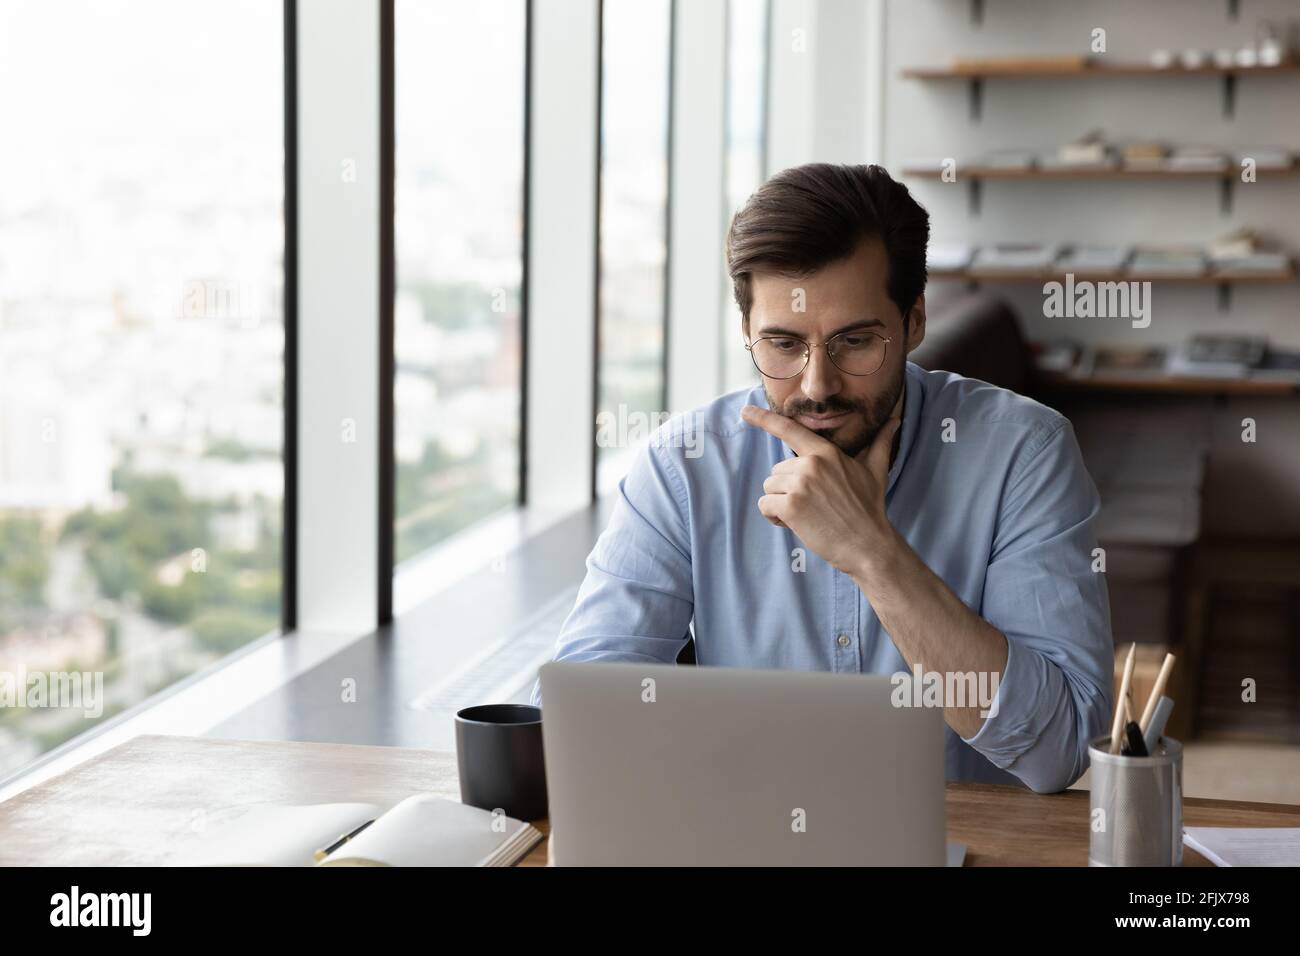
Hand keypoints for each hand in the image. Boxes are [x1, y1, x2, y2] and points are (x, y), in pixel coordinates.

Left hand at [740, 404, 901, 575]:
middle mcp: (811, 464)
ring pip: (769, 488)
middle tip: (814, 506)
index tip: (745, 411)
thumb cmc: (870, 509)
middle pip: (776, 471)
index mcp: (826, 452)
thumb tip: (895, 421)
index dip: (764, 419)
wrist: (869, 545)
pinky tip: (797, 525)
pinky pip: (765, 505)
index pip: (789, 430)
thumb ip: (880, 443)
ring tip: (808, 516)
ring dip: (781, 504)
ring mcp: (800, 484)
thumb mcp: (876, 471)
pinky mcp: (792, 506)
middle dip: (788, 490)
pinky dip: (775, 518)